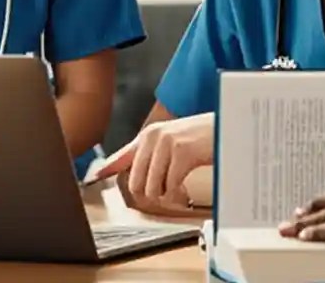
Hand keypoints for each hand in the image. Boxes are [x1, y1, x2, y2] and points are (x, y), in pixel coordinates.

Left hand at [90, 113, 214, 211]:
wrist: (230, 129)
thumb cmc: (204, 140)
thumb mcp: (173, 144)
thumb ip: (152, 157)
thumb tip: (134, 179)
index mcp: (149, 135)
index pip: (121, 156)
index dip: (106, 169)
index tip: (94, 177)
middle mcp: (153, 136)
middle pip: (136, 183)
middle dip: (151, 194)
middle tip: (168, 193)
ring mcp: (166, 143)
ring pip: (152, 187)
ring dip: (166, 195)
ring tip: (179, 190)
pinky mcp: (181, 152)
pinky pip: (170, 186)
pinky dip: (178, 195)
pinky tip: (185, 191)